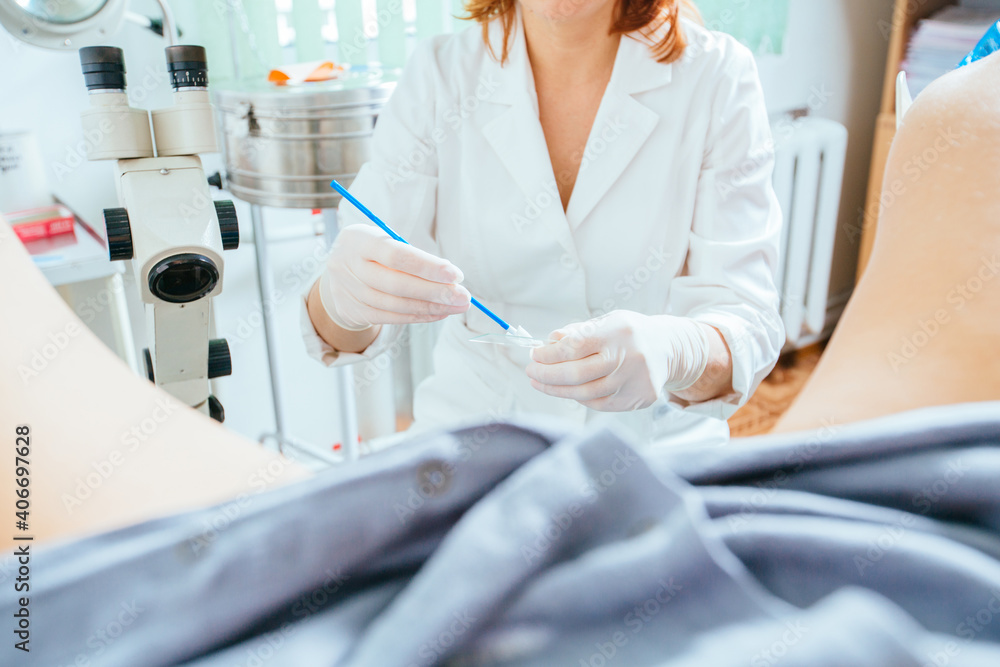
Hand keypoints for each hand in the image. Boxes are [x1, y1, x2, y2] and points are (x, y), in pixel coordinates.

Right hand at [318, 225, 470, 330]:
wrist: (337, 267)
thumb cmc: (372, 249)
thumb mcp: (383, 239)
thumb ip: (410, 254)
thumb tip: (449, 277)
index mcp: (359, 240)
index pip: (396, 255)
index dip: (427, 267)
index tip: (455, 274)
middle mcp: (349, 266)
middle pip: (396, 284)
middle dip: (434, 292)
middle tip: (463, 296)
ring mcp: (349, 291)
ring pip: (395, 305)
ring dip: (431, 307)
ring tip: (457, 306)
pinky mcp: (354, 311)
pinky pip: (391, 317)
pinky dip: (418, 316)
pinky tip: (439, 313)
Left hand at [526, 310, 710, 411]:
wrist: (669, 348)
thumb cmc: (630, 333)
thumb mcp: (606, 321)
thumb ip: (577, 331)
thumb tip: (547, 344)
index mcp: (617, 332)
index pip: (574, 346)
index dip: (549, 354)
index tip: (534, 355)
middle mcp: (628, 358)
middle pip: (577, 374)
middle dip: (547, 374)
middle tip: (531, 372)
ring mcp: (634, 382)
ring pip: (585, 394)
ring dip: (557, 390)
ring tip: (541, 383)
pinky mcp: (638, 399)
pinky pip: (599, 404)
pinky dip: (579, 398)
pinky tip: (567, 390)